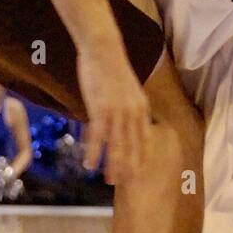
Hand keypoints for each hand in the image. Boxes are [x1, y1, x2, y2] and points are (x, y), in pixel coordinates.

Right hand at [76, 45, 150, 186]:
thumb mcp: (127, 89)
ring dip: (113, 165)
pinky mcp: (101, 110)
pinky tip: (89, 165)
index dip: (140, 156)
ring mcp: (118, 113)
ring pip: (117, 146)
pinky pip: (98, 137)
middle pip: (132, 147)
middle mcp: (133, 113)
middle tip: (125, 184)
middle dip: (129, 167)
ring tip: (110, 181)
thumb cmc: (111, 67)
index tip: (138, 171)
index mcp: (141, 108)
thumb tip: (123, 119)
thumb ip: (127, 106)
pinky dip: (94, 153)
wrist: (104, 49)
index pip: (143, 139)